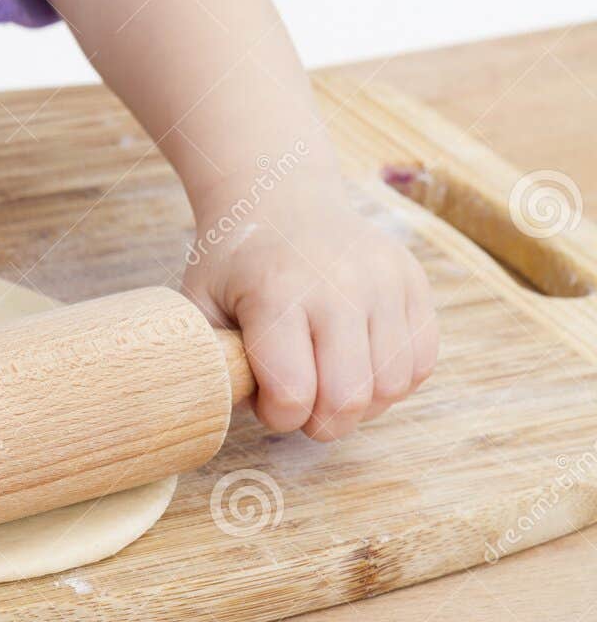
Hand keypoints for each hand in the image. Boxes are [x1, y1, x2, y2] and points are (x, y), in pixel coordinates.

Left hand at [182, 190, 438, 440]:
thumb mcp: (200, 305)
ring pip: (393, 386)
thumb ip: (213, 361)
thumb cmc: (234, 263)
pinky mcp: (414, 282)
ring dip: (361, 404)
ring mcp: (384, 281)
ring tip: (329, 382)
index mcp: (277, 293)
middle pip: (350, 399)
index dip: (277, 415)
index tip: (263, 395)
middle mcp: (339, 285)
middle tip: (301, 403)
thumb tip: (236, 406)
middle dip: (322, 422)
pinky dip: (393, 380)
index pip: (293, 394)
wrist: (281, 199)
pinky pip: (421, 361)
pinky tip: (360, 365)